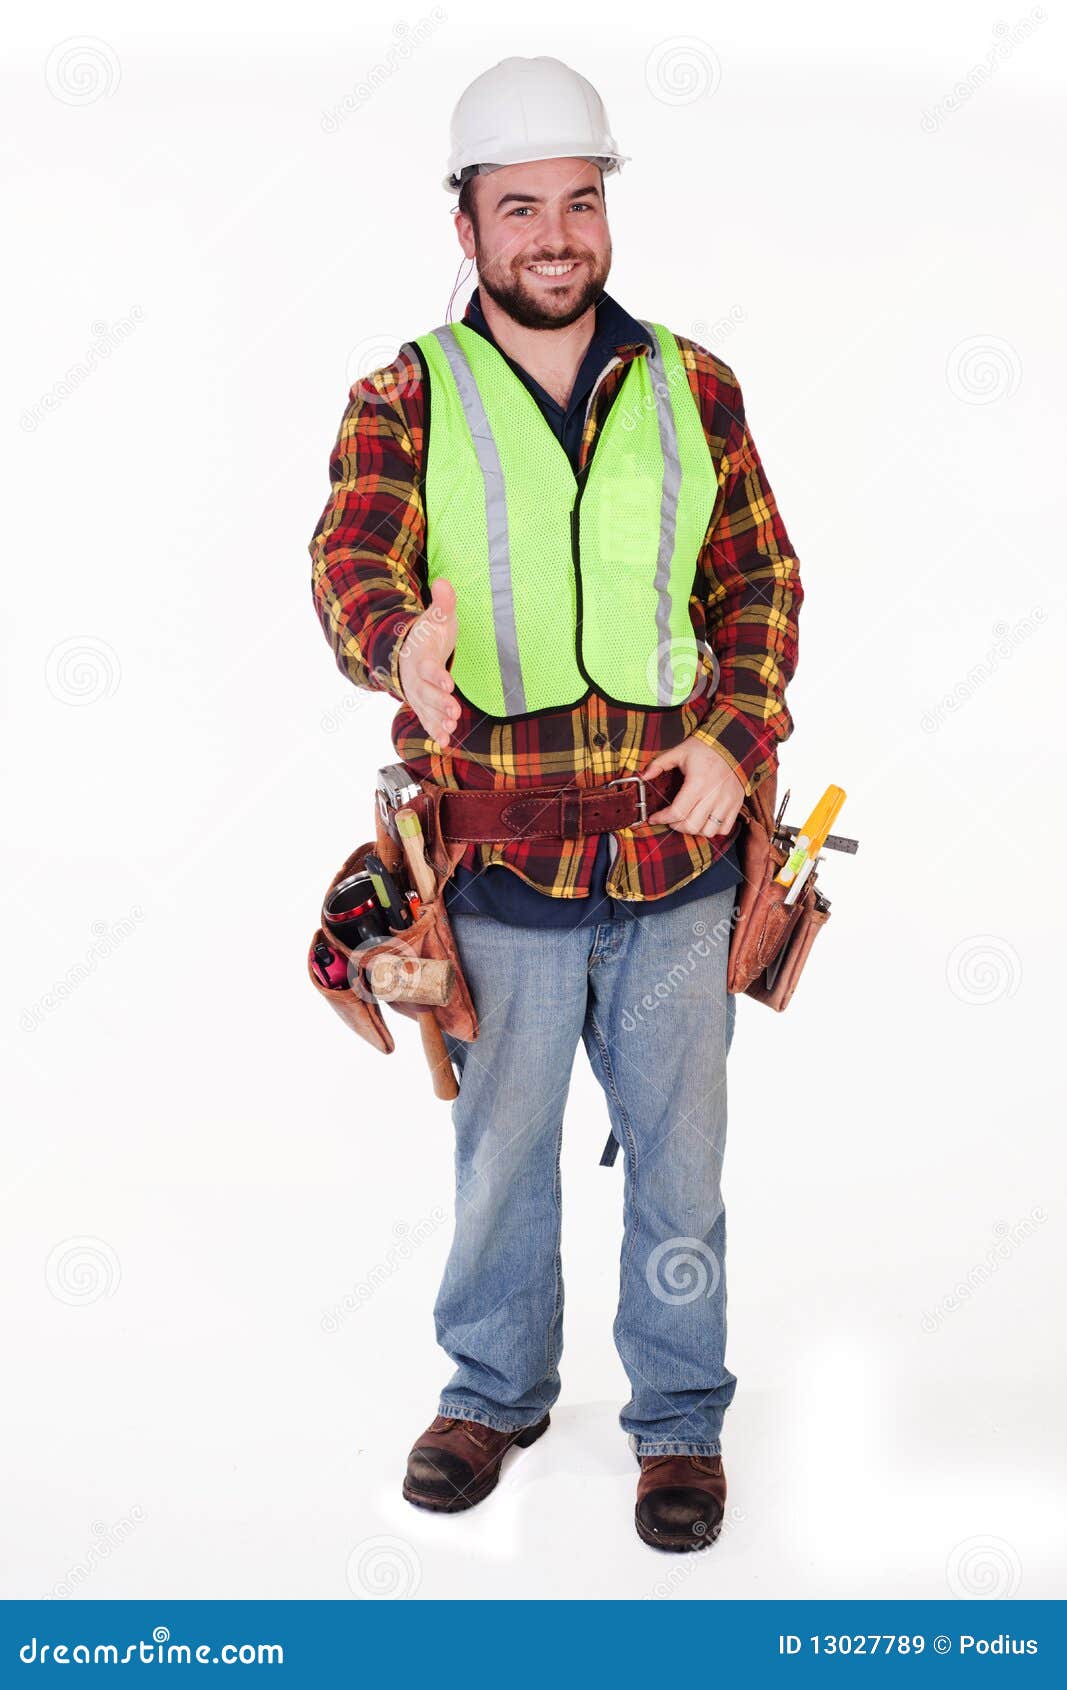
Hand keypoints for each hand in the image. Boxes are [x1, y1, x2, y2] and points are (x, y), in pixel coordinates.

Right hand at [398, 578, 459, 746]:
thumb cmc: (428, 635)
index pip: (428, 668)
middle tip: (455, 712)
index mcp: (420, 658)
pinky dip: (435, 730)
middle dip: (440, 703)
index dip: (437, 676)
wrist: (408, 652)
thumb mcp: (437, 617)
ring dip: (439, 719)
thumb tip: (443, 582)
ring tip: (452, 728)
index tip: (449, 683)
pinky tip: (445, 742)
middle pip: (426, 693)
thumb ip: (442, 603)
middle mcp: (415, 679)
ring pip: (426, 710)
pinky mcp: (422, 706)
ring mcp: (417, 694)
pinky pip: (427, 720)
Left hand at [639, 736, 745, 836]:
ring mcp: (727, 802)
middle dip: (676, 826)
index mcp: (697, 783)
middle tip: (670, 820)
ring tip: (687, 820)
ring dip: (694, 830)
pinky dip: (713, 830)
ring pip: (708, 831)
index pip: (677, 812)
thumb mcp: (679, 752)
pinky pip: (725, 829)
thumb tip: (643, 777)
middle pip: (691, 826)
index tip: (654, 818)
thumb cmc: (704, 749)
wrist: (732, 744)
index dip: (662, 818)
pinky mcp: (736, 804)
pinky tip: (704, 820)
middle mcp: (713, 795)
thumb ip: (658, 764)